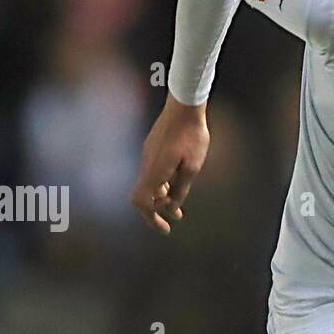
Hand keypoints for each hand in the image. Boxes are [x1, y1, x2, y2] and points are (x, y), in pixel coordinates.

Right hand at [131, 94, 209, 232]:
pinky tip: (176, 184)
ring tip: (179, 206)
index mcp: (155, 172)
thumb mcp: (193, 167)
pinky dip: (162, 184)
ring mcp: (148, 155)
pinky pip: (153, 173)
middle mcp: (147, 164)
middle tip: (175, 220)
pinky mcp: (152, 148)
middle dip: (157, 211)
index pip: (141, 202)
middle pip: (143, 196)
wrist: (185, 106)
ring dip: (162, 197)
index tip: (165, 228)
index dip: (151, 218)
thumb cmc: (192, 136)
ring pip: (150, 184)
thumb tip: (172, 208)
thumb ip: (181, 189)